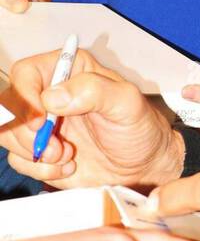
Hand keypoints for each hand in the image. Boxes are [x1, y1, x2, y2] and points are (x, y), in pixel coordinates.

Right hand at [1, 46, 183, 189]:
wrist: (145, 168)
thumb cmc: (141, 129)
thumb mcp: (127, 103)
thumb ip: (93, 91)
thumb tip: (51, 98)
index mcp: (68, 71)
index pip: (25, 73)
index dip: (24, 97)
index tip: (39, 121)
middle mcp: (48, 94)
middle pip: (8, 106)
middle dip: (27, 132)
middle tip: (56, 149)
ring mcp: (41, 125)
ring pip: (7, 134)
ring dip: (35, 152)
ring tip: (67, 157)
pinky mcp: (39, 152)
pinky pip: (19, 160)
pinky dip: (41, 169)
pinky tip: (69, 167)